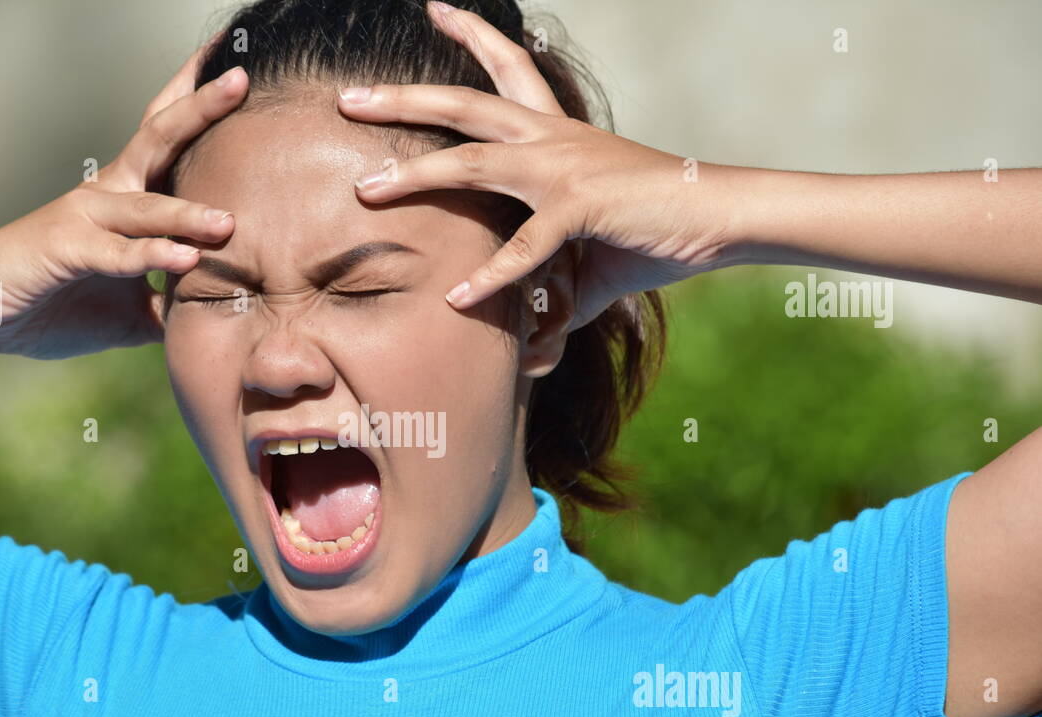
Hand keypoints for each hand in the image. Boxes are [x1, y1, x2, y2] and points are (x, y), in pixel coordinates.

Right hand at [0, 39, 245, 358]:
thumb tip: (219, 321)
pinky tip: (184, 259)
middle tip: (241, 76)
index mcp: (127, 196)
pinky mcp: (64, 247)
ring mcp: (84, 215)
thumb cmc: (54, 302)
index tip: (241, 70)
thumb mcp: (131, 311)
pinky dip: (150, 255)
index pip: (170, 140)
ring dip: (187, 213)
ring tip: (229, 222)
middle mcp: (108, 192)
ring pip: (145, 206)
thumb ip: (173, 306)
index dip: (201, 103)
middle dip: (201, 107)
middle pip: (160, 138)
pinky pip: (115, 252)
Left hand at [336, 1, 734, 328]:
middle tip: (348, 97)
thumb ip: (551, 285)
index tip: (437, 11)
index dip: (473, 37)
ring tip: (364, 190)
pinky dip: (491, 276)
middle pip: (463, 103)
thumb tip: (533, 333)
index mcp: (557, 132)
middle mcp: (552, 137)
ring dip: (413, 174)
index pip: (508, 69)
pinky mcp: (581, 206)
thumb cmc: (658, 228)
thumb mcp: (589, 255)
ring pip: (472, 159)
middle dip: (402, 98)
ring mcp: (563, 166)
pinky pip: (524, 246)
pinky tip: (457, 299)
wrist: (720, 215)